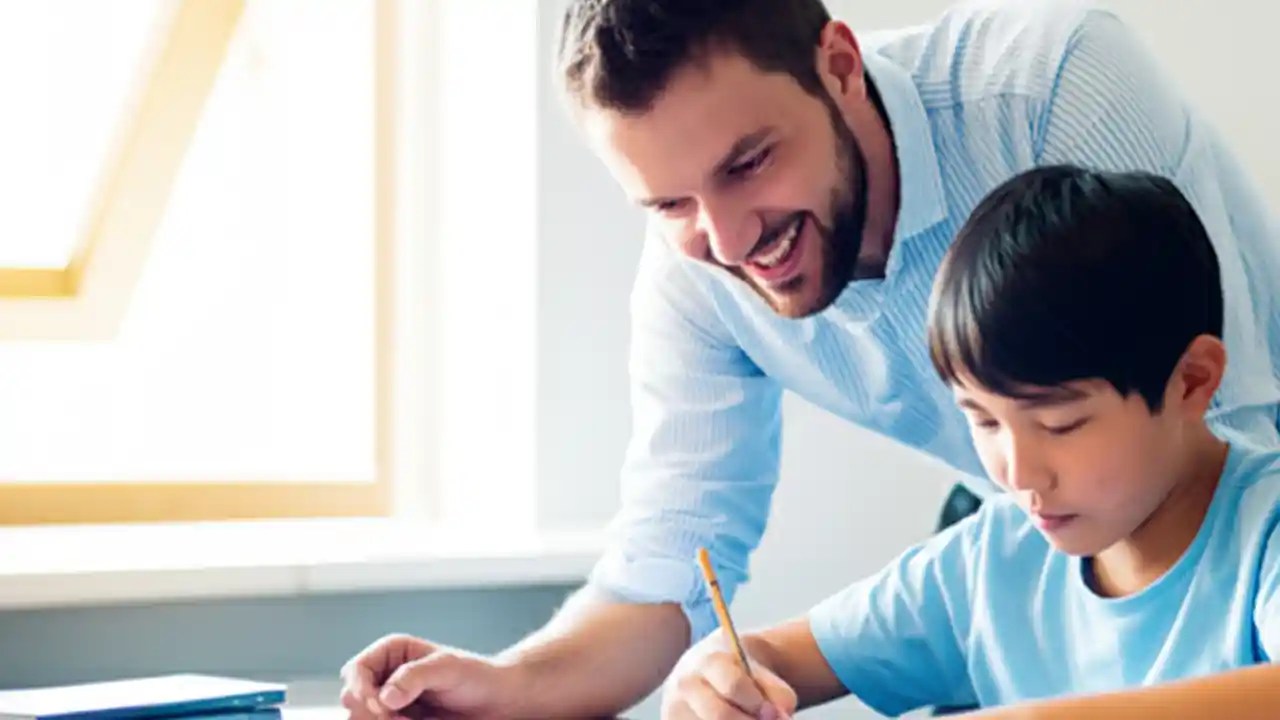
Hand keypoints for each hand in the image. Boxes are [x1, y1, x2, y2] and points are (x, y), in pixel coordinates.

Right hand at [339, 634, 522, 719]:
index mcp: (392, 652)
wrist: (498, 702)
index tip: (381, 707)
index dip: (361, 689)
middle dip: (372, 712)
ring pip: (361, 719)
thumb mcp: (448, 669)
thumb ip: (416, 677)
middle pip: (352, 699)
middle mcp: (385, 676)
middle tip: (402, 719)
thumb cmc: (477, 677)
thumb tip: (386, 695)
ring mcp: (389, 703)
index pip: (356, 670)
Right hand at [662, 631, 797, 719]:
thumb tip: (782, 718)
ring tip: (747, 719)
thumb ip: (777, 693)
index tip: (772, 712)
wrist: (710, 669)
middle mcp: (686, 683)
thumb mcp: (762, 672)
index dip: (757, 704)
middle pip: (718, 715)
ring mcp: (674, 708)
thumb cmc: (742, 673)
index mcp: (708, 660)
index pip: (733, 686)